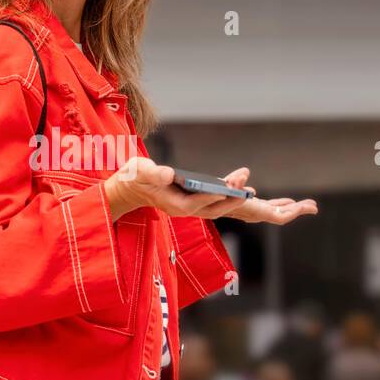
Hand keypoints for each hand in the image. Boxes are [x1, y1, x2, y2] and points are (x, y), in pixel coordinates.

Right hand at [104, 157, 242, 219]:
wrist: (131, 187)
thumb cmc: (135, 177)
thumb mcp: (140, 171)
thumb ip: (154, 173)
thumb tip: (169, 174)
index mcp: (170, 204)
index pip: (193, 203)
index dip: (208, 197)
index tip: (224, 190)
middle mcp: (183, 209)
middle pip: (210, 209)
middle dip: (229, 200)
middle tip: (246, 190)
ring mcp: (189, 207)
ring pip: (215, 207)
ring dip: (232, 198)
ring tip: (248, 187)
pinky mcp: (194, 201)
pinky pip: (214, 200)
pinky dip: (227, 194)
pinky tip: (238, 184)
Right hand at [104, 161, 316, 224]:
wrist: (133, 190)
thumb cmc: (136, 179)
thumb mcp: (139, 172)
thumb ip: (152, 173)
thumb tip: (167, 173)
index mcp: (185, 205)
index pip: (211, 202)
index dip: (228, 194)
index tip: (245, 183)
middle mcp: (202, 210)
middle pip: (242, 214)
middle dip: (273, 211)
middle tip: (303, 207)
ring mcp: (209, 208)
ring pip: (248, 211)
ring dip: (276, 209)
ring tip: (305, 206)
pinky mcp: (212, 202)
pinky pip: (244, 205)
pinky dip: (263, 202)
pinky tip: (283, 201)